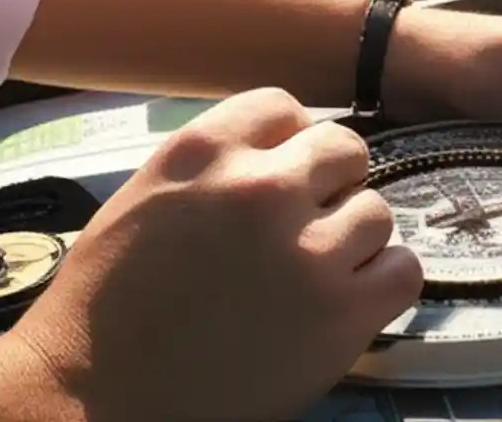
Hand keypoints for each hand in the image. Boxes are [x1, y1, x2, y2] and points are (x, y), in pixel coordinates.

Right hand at [6, 88, 422, 420]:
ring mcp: (308, 250)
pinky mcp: (342, 312)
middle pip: (343, 150)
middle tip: (305, 226)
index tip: (280, 177)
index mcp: (203, 152)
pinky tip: (347, 302)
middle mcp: (261, 188)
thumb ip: (214, 168)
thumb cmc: (106, 308)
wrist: (97, 400)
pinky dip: (384, 283)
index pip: (284, 108)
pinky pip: (404, 270)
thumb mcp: (147, 199)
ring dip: (354, 239)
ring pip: (377, 211)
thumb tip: (279, 155)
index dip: (288, 145)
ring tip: (316, 274)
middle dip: (330, 184)